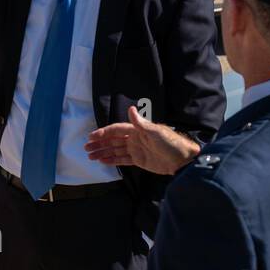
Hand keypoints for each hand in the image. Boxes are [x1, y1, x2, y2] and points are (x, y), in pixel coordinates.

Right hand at [85, 105, 199, 175]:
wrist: (182, 160)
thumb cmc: (170, 143)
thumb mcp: (155, 132)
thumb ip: (141, 123)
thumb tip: (131, 109)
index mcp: (137, 130)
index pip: (116, 130)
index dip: (104, 133)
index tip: (92, 137)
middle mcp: (134, 139)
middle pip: (113, 140)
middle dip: (99, 144)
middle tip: (86, 148)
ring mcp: (136, 150)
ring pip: (115, 150)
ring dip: (103, 152)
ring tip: (90, 156)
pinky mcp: (139, 160)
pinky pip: (122, 160)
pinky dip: (112, 160)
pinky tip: (102, 161)